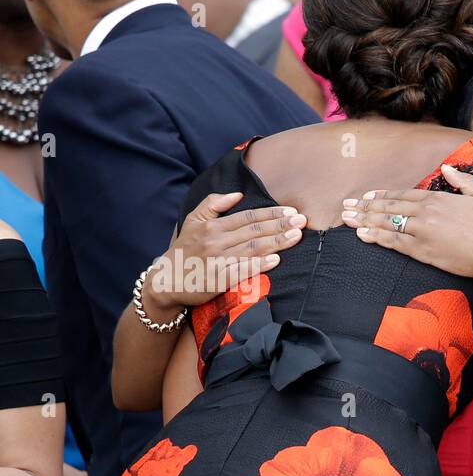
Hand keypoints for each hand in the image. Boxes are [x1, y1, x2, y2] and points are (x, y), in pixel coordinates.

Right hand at [147, 191, 304, 311]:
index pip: (247, 217)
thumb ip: (213, 204)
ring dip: (277, 242)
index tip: (291, 212)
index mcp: (212, 226)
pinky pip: (242, 271)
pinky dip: (259, 265)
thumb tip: (237, 194)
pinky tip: (275, 260)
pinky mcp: (219, 280)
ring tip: (296, 236)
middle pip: (254, 232)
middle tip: (301, 221)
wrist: (167, 280)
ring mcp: (218, 261)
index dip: (270, 214)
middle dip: (280, 225)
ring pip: (252, 249)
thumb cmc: (185, 250)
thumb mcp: (193, 221)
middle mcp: (215, 242)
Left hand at [342, 165, 472, 277]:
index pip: (403, 195)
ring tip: (347, 220)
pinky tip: (363, 235)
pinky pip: (394, 242)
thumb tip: (446, 169)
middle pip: (389, 207)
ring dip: (364, 221)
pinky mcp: (424, 250)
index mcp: (438, 198)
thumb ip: (462, 180)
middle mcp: (426, 212)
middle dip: (365, 206)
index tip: (367, 197)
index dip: (382, 196)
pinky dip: (377, 237)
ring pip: (387, 223)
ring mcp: (423, 231)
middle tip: (347, 206)